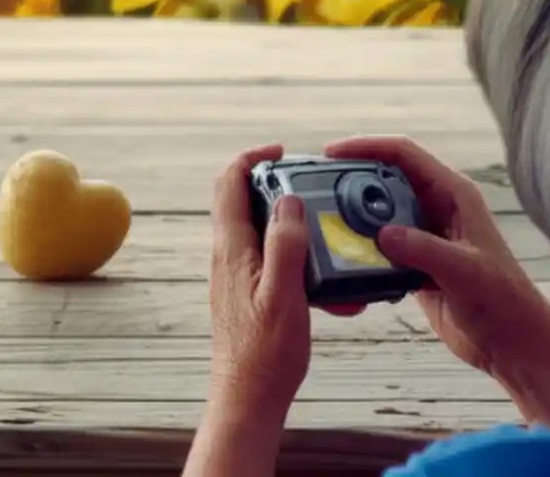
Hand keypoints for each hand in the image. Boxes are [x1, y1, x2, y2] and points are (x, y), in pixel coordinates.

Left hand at [207, 144, 311, 418]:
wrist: (248, 398)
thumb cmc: (266, 353)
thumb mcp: (285, 294)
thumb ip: (285, 243)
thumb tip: (288, 199)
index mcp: (233, 250)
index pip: (229, 184)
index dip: (252, 158)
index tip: (283, 151)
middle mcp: (227, 257)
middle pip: (240, 200)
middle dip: (273, 182)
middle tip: (308, 181)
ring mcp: (235, 275)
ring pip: (257, 229)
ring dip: (286, 218)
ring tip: (322, 225)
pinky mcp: (246, 292)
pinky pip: (268, 257)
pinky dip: (292, 252)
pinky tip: (322, 275)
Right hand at [322, 135, 549, 376]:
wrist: (511, 342)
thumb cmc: (503, 300)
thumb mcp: (464, 271)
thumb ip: (425, 250)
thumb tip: (383, 235)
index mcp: (454, 195)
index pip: (405, 155)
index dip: (367, 147)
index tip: (332, 152)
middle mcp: (438, 209)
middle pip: (385, 180)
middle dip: (351, 179)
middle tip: (316, 186)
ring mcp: (425, 237)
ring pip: (380, 214)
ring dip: (352, 217)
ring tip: (321, 222)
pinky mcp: (415, 264)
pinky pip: (380, 247)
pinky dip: (360, 250)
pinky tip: (341, 259)